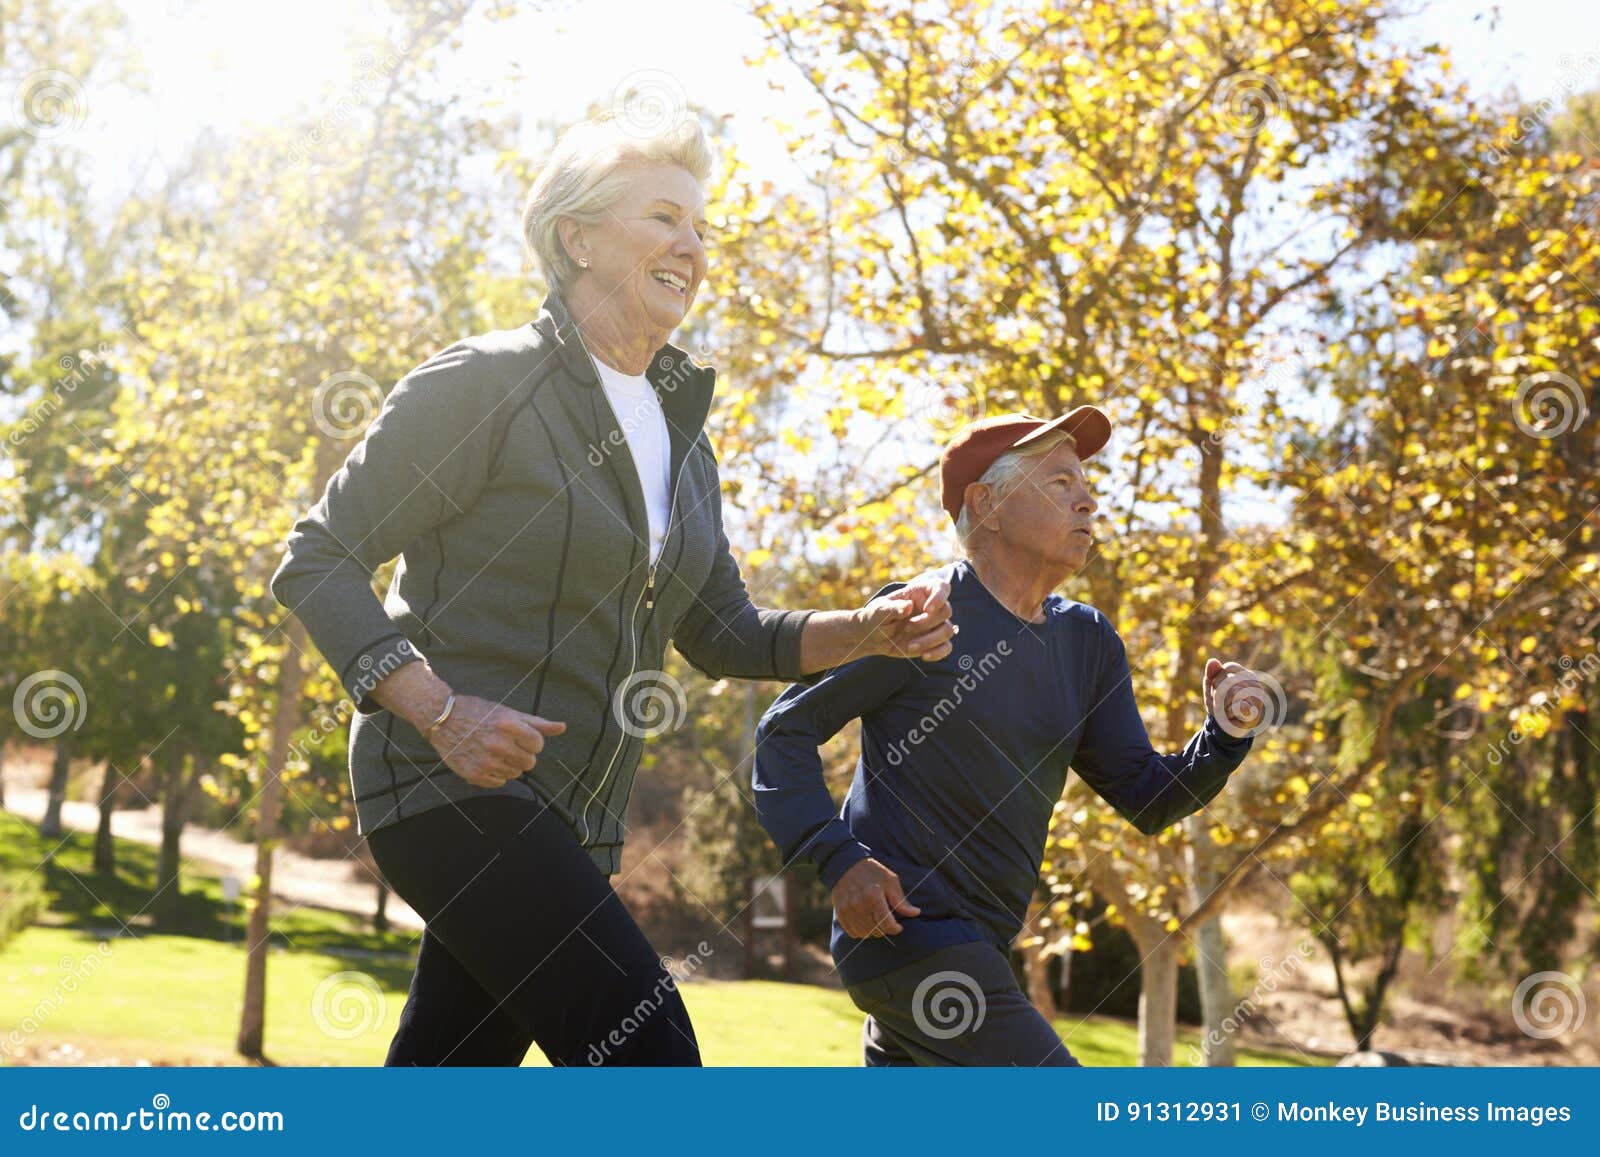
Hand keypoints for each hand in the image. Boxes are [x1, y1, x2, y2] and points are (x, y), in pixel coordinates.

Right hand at [424, 694, 566, 788]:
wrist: (443, 720)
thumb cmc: (479, 713)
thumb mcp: (509, 713)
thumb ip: (537, 723)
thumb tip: (563, 727)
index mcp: (509, 725)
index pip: (538, 745)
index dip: (532, 741)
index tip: (520, 737)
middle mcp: (498, 744)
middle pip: (529, 762)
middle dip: (522, 755)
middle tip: (506, 745)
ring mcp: (486, 761)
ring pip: (515, 774)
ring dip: (509, 765)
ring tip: (494, 752)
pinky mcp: (474, 774)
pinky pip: (499, 783)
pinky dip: (496, 775)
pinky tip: (485, 761)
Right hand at [832, 858, 921, 937]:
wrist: (845, 864)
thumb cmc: (872, 871)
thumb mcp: (890, 880)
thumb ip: (901, 900)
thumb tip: (916, 913)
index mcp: (874, 896)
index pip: (887, 924)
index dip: (895, 929)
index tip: (898, 927)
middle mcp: (859, 904)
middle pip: (876, 931)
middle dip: (885, 929)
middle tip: (886, 922)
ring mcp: (848, 909)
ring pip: (865, 934)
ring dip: (873, 932)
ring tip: (876, 922)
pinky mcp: (840, 912)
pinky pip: (852, 932)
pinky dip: (860, 932)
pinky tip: (865, 924)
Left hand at [856, 571, 955, 661]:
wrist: (873, 636)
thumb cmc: (877, 617)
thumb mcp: (879, 611)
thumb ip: (891, 608)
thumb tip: (907, 606)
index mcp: (920, 593)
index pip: (941, 587)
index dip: (940, 596)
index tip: (928, 609)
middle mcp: (931, 607)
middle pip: (946, 611)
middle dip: (928, 622)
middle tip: (907, 628)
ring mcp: (934, 625)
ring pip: (948, 630)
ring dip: (930, 640)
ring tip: (910, 645)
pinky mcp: (934, 642)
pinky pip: (947, 647)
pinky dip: (938, 653)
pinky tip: (924, 656)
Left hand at [1204, 657, 1266, 736]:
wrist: (1224, 726)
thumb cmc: (1220, 703)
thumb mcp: (1211, 687)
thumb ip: (1212, 673)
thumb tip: (1212, 660)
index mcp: (1244, 674)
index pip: (1229, 667)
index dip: (1217, 679)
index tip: (1216, 689)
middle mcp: (1254, 683)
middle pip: (1229, 681)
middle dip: (1218, 694)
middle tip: (1220, 703)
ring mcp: (1257, 697)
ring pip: (1232, 693)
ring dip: (1222, 704)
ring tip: (1226, 709)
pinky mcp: (1256, 711)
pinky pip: (1238, 706)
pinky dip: (1229, 712)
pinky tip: (1232, 715)